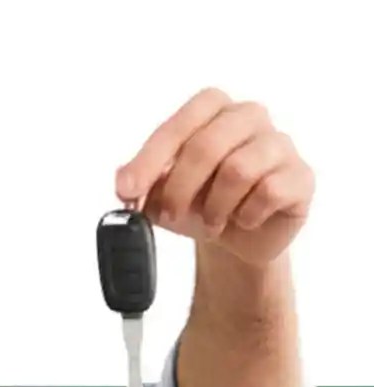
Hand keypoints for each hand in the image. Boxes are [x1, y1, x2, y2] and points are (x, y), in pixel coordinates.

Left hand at [115, 87, 314, 267]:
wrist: (236, 239)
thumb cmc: (197, 203)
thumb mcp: (159, 193)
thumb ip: (140, 182)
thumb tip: (124, 182)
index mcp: (211, 109)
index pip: (180, 123)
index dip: (150, 159)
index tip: (126, 191)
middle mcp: (248, 117)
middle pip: (207, 145)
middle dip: (180, 187)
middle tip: (169, 215)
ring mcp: (279, 144)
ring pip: (238, 169)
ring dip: (214, 207)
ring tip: (209, 222)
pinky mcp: (301, 176)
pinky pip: (269, 192)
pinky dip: (246, 215)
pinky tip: (242, 220)